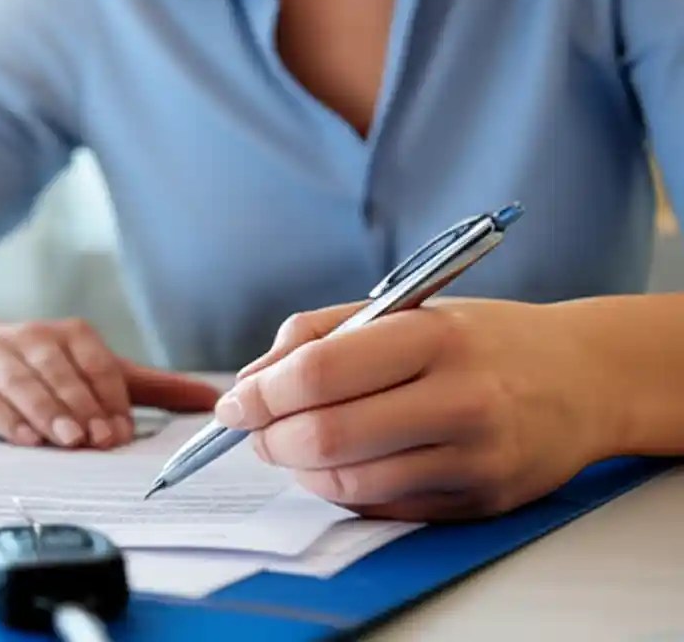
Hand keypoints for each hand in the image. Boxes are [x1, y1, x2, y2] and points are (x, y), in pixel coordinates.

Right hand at [0, 318, 218, 448]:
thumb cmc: (41, 370)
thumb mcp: (93, 373)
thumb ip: (150, 387)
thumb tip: (210, 399)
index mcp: (72, 335)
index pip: (98, 364)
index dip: (110, 398)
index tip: (121, 432)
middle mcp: (34, 337)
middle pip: (61, 372)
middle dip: (81, 406)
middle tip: (98, 440)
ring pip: (24, 383)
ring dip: (46, 411)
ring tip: (66, 440)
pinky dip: (6, 418)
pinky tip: (24, 439)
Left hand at [220, 300, 616, 519]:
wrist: (583, 380)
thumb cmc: (478, 340)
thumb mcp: (404, 309)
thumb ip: (318, 335)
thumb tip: (249, 384)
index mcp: (434, 337)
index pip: (320, 373)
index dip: (261, 394)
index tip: (234, 402)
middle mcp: (461, 399)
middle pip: (326, 436)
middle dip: (270, 437)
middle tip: (255, 429)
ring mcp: (474, 458)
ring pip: (348, 484)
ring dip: (299, 469)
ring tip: (293, 445)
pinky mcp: (478, 503)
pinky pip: (381, 509)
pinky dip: (341, 491)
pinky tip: (339, 465)